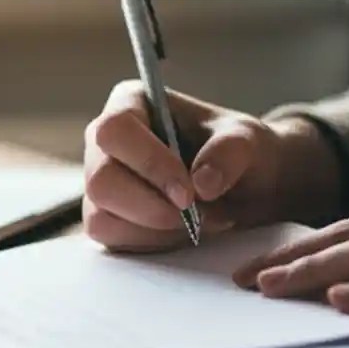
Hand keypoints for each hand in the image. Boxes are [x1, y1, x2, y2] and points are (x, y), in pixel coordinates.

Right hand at [83, 81, 338, 251]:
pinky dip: (151, 243)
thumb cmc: (238, 152)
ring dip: (155, 229)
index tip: (188, 192)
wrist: (245, 187)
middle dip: (151, 207)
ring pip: (100, 217)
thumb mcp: (248, 141)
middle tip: (196, 215)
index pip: (115, 131)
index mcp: (131, 104)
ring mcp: (101, 183)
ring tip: (198, 221)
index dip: (148, 164)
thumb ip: (230, 152)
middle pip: (101, 180)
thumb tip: (202, 184)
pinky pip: (112, 240)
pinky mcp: (106, 219)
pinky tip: (181, 232)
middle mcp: (105, 143)